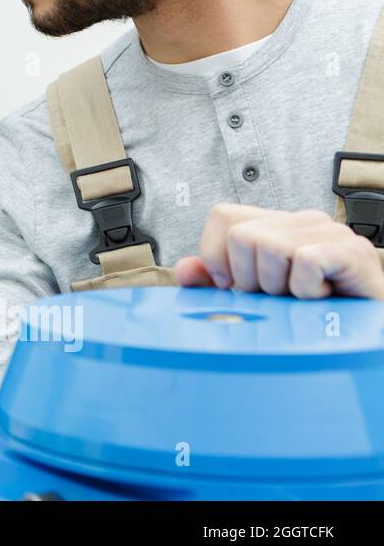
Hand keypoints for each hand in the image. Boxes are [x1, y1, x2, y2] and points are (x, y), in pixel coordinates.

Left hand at [173, 203, 383, 299]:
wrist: (364, 330)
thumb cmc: (310, 312)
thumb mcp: (256, 295)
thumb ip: (217, 280)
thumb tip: (183, 270)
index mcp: (275, 225)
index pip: (223, 215)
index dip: (217, 255)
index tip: (234, 285)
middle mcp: (301, 220)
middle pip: (241, 236)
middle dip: (251, 279)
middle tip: (278, 295)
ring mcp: (329, 232)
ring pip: (269, 247)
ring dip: (280, 288)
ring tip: (301, 297)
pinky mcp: (351, 251)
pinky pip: (304, 263)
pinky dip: (306, 291)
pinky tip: (321, 298)